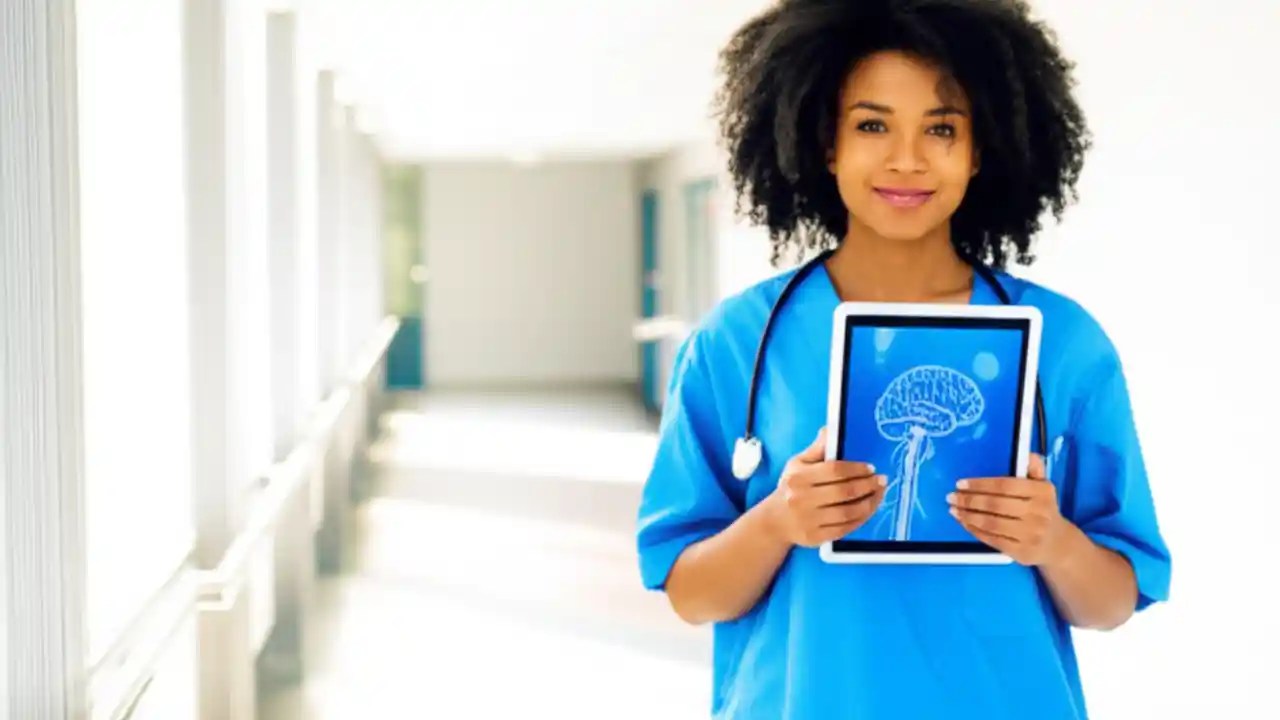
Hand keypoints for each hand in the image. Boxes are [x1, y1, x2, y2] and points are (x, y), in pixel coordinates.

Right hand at [764, 428, 887, 547]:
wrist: (775, 521)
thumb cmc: (790, 487)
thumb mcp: (797, 464)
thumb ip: (817, 449)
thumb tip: (830, 430)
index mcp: (798, 478)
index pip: (834, 471)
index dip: (856, 469)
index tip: (870, 468)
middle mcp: (802, 499)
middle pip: (843, 492)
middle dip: (867, 485)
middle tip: (881, 480)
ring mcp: (809, 521)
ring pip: (847, 513)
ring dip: (869, 503)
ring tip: (879, 494)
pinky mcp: (816, 537)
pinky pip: (845, 529)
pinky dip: (861, 519)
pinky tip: (868, 509)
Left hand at [948, 454, 1072, 566]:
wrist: (1058, 544)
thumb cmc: (1043, 510)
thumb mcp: (1044, 488)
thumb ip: (1034, 469)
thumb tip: (1028, 454)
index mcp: (1042, 492)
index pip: (1006, 485)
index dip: (981, 484)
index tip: (961, 483)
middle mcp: (1038, 513)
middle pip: (996, 505)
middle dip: (969, 500)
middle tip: (951, 497)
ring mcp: (1030, 534)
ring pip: (992, 523)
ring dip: (968, 516)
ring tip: (953, 509)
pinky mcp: (1022, 552)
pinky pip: (993, 540)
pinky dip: (975, 530)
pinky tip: (964, 523)